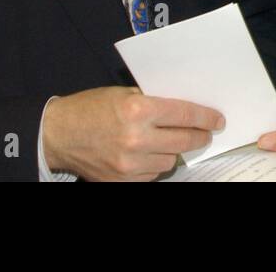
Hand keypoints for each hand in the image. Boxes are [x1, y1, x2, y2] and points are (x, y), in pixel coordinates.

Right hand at [42, 86, 223, 180]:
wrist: (58, 135)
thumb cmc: (91, 108)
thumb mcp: (124, 93)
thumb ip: (154, 100)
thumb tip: (186, 107)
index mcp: (137, 110)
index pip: (185, 114)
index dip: (206, 117)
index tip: (218, 119)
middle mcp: (135, 139)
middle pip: (184, 141)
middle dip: (198, 136)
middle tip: (204, 133)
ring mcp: (128, 164)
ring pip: (170, 160)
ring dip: (173, 151)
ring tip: (167, 141)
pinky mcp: (121, 181)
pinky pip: (152, 175)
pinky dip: (154, 165)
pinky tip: (148, 154)